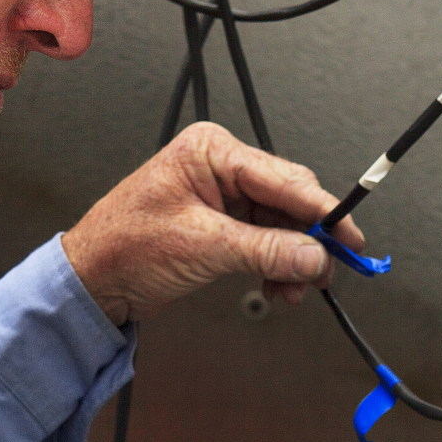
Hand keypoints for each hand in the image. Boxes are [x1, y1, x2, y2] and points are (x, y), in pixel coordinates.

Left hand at [61, 121, 364, 324]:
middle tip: (327, 270)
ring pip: (281, 225)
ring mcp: (222, 195)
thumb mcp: (202, 247)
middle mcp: (219, 166)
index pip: (285, 178)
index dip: (323, 211)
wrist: (91, 280)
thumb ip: (266, 250)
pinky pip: (266, 240)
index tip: (350, 238)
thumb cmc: (122, 247)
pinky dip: (276, 265)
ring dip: (293, 259)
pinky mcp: (222, 223)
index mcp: (211, 151)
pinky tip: (278, 286)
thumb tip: (315, 256)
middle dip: (308, 240)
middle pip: (289, 200)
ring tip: (294, 289)